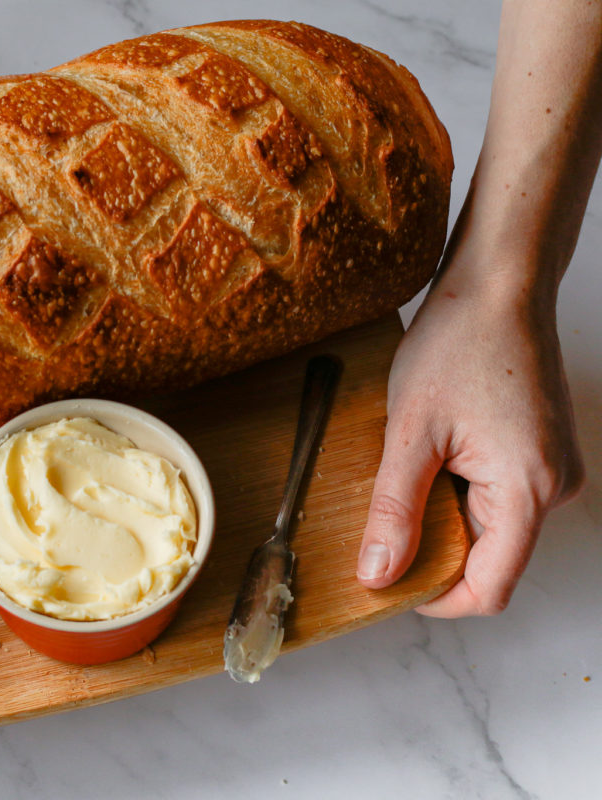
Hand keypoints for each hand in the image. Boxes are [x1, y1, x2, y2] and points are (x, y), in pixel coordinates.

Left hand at [357, 270, 582, 616]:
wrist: (497, 286)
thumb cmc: (458, 345)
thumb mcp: (410, 433)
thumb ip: (395, 509)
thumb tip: (379, 574)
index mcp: (529, 490)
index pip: (491, 587)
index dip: (438, 598)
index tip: (389, 586)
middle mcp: (554, 487)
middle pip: (490, 558)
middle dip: (433, 548)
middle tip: (381, 517)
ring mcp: (552, 470)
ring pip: (489, 527)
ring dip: (442, 514)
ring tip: (408, 467)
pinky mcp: (541, 454)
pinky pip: (496, 496)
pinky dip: (457, 490)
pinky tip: (431, 453)